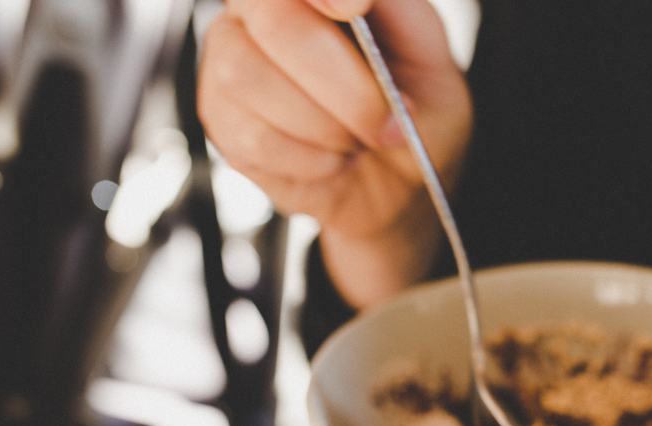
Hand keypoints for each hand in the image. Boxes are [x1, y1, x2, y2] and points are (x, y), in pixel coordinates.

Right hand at [198, 0, 471, 307]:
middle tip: (387, 125)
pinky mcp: (222, 121)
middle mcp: (258, 13)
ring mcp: (229, 63)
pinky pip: (254, 136)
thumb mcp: (429, 56)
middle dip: (345, 86)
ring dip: (326, 126)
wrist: (398, 183)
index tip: (356, 10)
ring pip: (251, 78)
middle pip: (274, 21)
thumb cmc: (409, 111)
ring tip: (358, 142)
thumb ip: (399, 10)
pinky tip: (331, 160)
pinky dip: (310, 159)